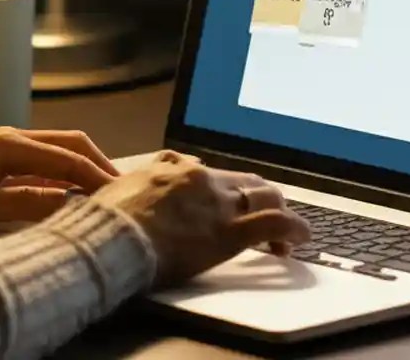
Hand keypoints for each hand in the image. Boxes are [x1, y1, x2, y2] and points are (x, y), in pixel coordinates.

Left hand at [0, 127, 118, 223]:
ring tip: (105, 188)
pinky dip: (64, 170)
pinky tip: (72, 190)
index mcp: (11, 145)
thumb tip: (70, 202)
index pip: (68, 158)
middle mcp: (13, 138)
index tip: (122, 194)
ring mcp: (6, 145)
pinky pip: (42, 159)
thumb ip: (25, 202)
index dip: (97, 175)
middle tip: (123, 187)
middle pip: (69, 142)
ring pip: (58, 148)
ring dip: (83, 164)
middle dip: (99, 162)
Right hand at [91, 151, 309, 286]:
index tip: (229, 200)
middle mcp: (204, 181)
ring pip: (267, 196)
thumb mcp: (121, 188)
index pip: (213, 173)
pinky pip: (275, 224)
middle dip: (261, 196)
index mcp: (177, 171)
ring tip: (288, 231)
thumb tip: (150, 175)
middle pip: (247, 181)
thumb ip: (143, 180)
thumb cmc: (107, 221)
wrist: (110, 239)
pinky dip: (295, 229)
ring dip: (281, 210)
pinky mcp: (229, 233)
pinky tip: (302, 238)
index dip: (227, 188)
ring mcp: (219, 206)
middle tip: (267, 213)